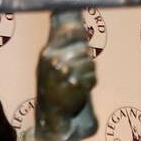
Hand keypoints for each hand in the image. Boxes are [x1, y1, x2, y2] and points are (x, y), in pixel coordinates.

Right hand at [34, 12, 96, 140]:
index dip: (79, 34)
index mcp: (47, 53)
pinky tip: (82, 88)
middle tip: (80, 68)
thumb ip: (59, 46)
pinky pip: (93, 77)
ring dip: (90, 72)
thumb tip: (78, 26)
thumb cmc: (50, 86)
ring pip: (91, 63)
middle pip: (84, 49)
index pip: (70, 33)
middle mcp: (55, 61)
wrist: (51, 114)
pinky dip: (91, 82)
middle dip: (86, 58)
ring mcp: (66, 73)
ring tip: (79, 79)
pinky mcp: (77, 85)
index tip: (82, 37)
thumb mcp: (47, 64)